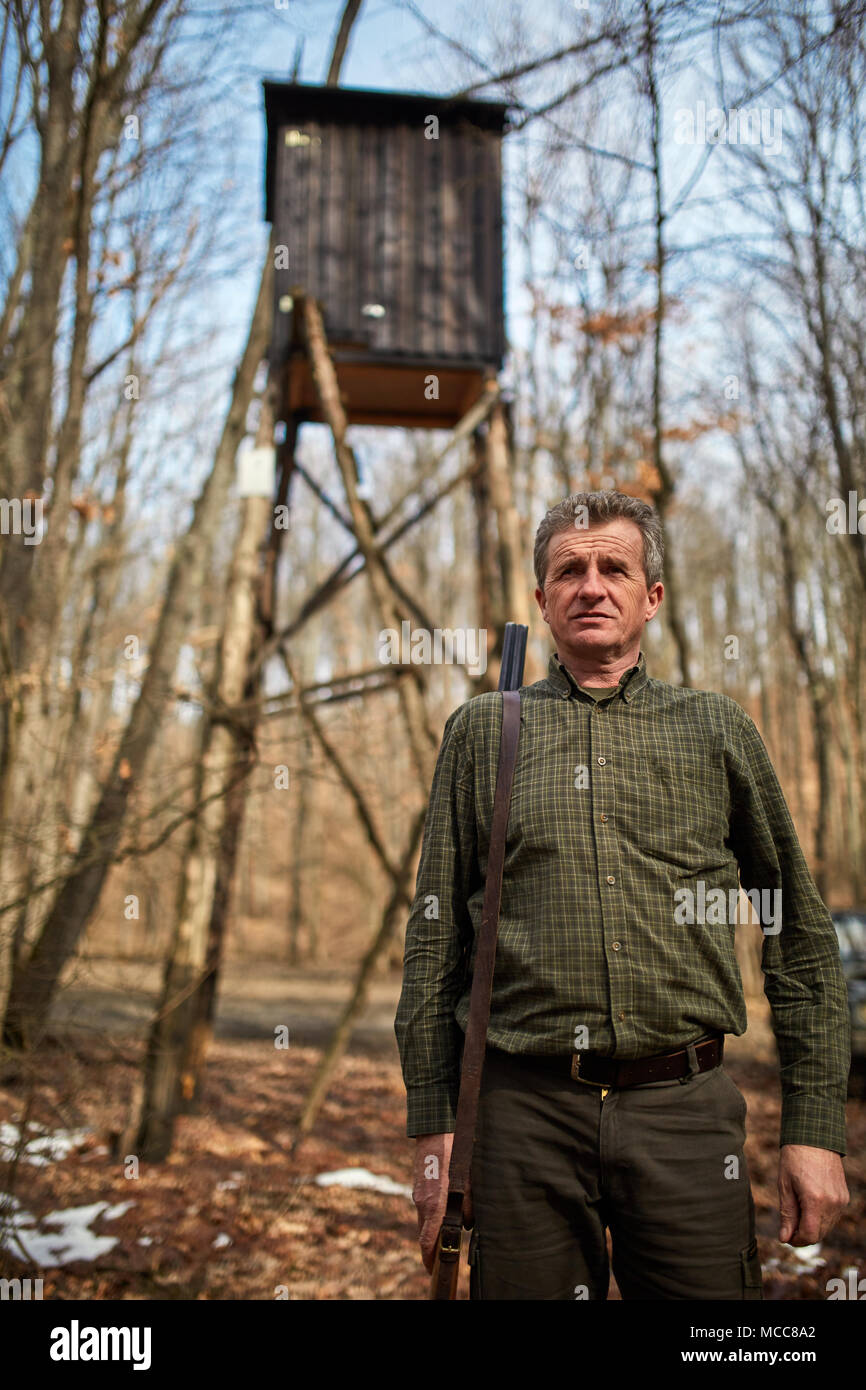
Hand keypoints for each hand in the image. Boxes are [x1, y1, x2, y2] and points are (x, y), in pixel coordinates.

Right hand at [412, 1132, 471, 1271]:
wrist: (435, 1130)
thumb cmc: (455, 1153)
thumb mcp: (469, 1180)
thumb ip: (469, 1206)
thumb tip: (467, 1225)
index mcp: (435, 1203)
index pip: (427, 1240)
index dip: (429, 1258)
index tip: (432, 1271)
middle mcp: (422, 1201)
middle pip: (424, 1233)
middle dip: (432, 1248)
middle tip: (442, 1258)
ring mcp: (418, 1194)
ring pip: (424, 1220)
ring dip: (432, 1230)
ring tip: (445, 1237)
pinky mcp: (418, 1187)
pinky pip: (423, 1208)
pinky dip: (431, 1216)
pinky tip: (443, 1213)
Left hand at [778, 1144, 847, 1245]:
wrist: (814, 1137)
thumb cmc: (794, 1158)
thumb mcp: (784, 1185)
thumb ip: (787, 1214)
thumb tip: (784, 1238)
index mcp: (815, 1200)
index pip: (809, 1235)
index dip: (796, 1240)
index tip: (785, 1237)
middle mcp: (832, 1203)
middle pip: (819, 1234)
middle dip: (803, 1235)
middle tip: (788, 1227)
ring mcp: (840, 1200)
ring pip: (827, 1227)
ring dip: (812, 1227)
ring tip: (797, 1213)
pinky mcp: (844, 1196)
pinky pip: (833, 1217)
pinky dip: (821, 1218)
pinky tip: (808, 1207)